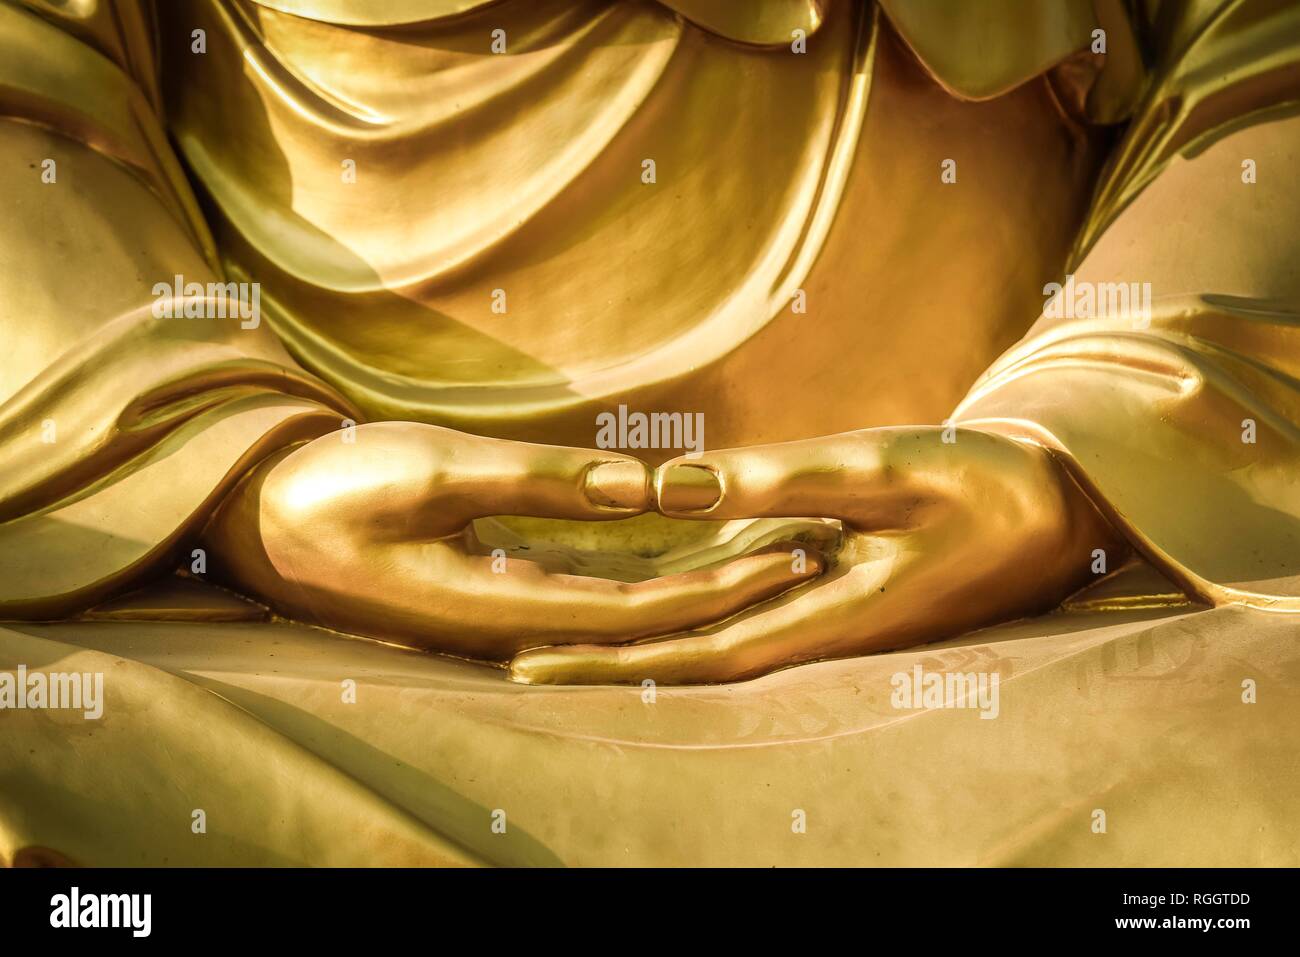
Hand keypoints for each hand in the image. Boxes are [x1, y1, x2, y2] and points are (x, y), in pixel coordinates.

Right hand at [200, 422, 823, 658]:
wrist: (262, 518)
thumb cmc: (332, 487)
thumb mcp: (434, 469)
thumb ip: (542, 483)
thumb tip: (648, 491)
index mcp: (498, 610)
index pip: (639, 614)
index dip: (719, 586)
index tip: (789, 550)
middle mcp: (513, 625)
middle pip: (648, 619)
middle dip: (730, 585)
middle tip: (814, 546)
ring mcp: (508, 609)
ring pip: (627, 602)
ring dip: (699, 575)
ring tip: (776, 539)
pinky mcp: (500, 586)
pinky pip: (594, 582)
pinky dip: (653, 563)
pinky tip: (694, 537)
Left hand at [508, 426, 1128, 683]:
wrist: (1056, 505)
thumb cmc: (984, 483)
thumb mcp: (882, 468)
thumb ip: (779, 482)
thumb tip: (673, 486)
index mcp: (826, 615)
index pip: (695, 655)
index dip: (610, 664)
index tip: (530, 666)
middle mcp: (814, 625)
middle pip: (688, 654)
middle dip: (601, 661)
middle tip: (511, 660)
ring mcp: (819, 605)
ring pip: (711, 627)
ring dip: (634, 631)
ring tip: (552, 625)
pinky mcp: (827, 578)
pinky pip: (740, 594)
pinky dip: (681, 593)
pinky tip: (635, 581)